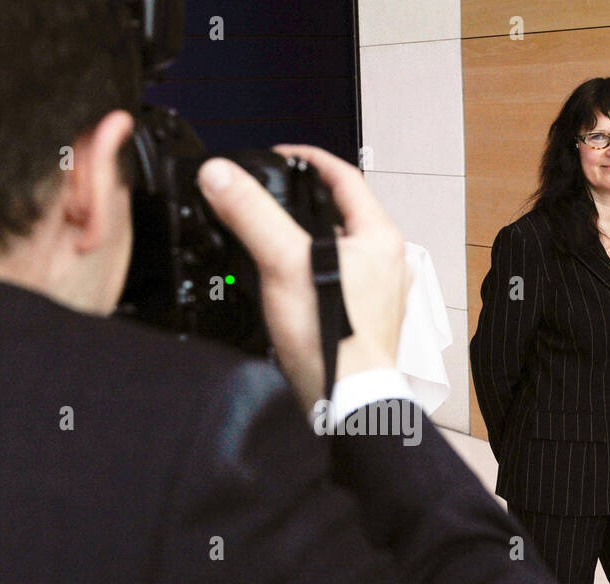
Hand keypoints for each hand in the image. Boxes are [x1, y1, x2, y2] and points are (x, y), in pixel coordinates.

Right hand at [196, 145, 410, 413]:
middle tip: (271, 199)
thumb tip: (221, 175)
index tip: (281, 156)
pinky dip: (314, 274)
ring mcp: (380, 294)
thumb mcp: (284, 263)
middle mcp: (388, 262)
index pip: (345, 177)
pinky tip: (291, 286)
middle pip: (342, 214)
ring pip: (340, 250)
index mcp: (380, 237)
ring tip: (275, 241)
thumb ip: (252, 215)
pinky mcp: (366, 320)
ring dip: (308, 240)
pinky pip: (339, 282)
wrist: (347, 401)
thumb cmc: (334, 340)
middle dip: (304, 204)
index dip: (309, 159)